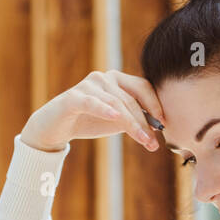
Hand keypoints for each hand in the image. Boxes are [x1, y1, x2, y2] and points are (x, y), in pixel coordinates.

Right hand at [20, 70, 164, 152]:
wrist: (56, 127)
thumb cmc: (88, 121)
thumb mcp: (116, 121)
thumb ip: (134, 120)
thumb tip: (157, 129)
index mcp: (116, 80)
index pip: (142, 87)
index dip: (155, 104)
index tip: (164, 123)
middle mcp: (103, 78)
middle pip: (131, 99)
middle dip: (144, 122)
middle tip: (154, 142)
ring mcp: (88, 85)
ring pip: (116, 104)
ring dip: (132, 124)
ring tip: (144, 140)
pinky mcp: (73, 97)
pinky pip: (92, 102)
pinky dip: (104, 109)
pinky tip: (116, 117)